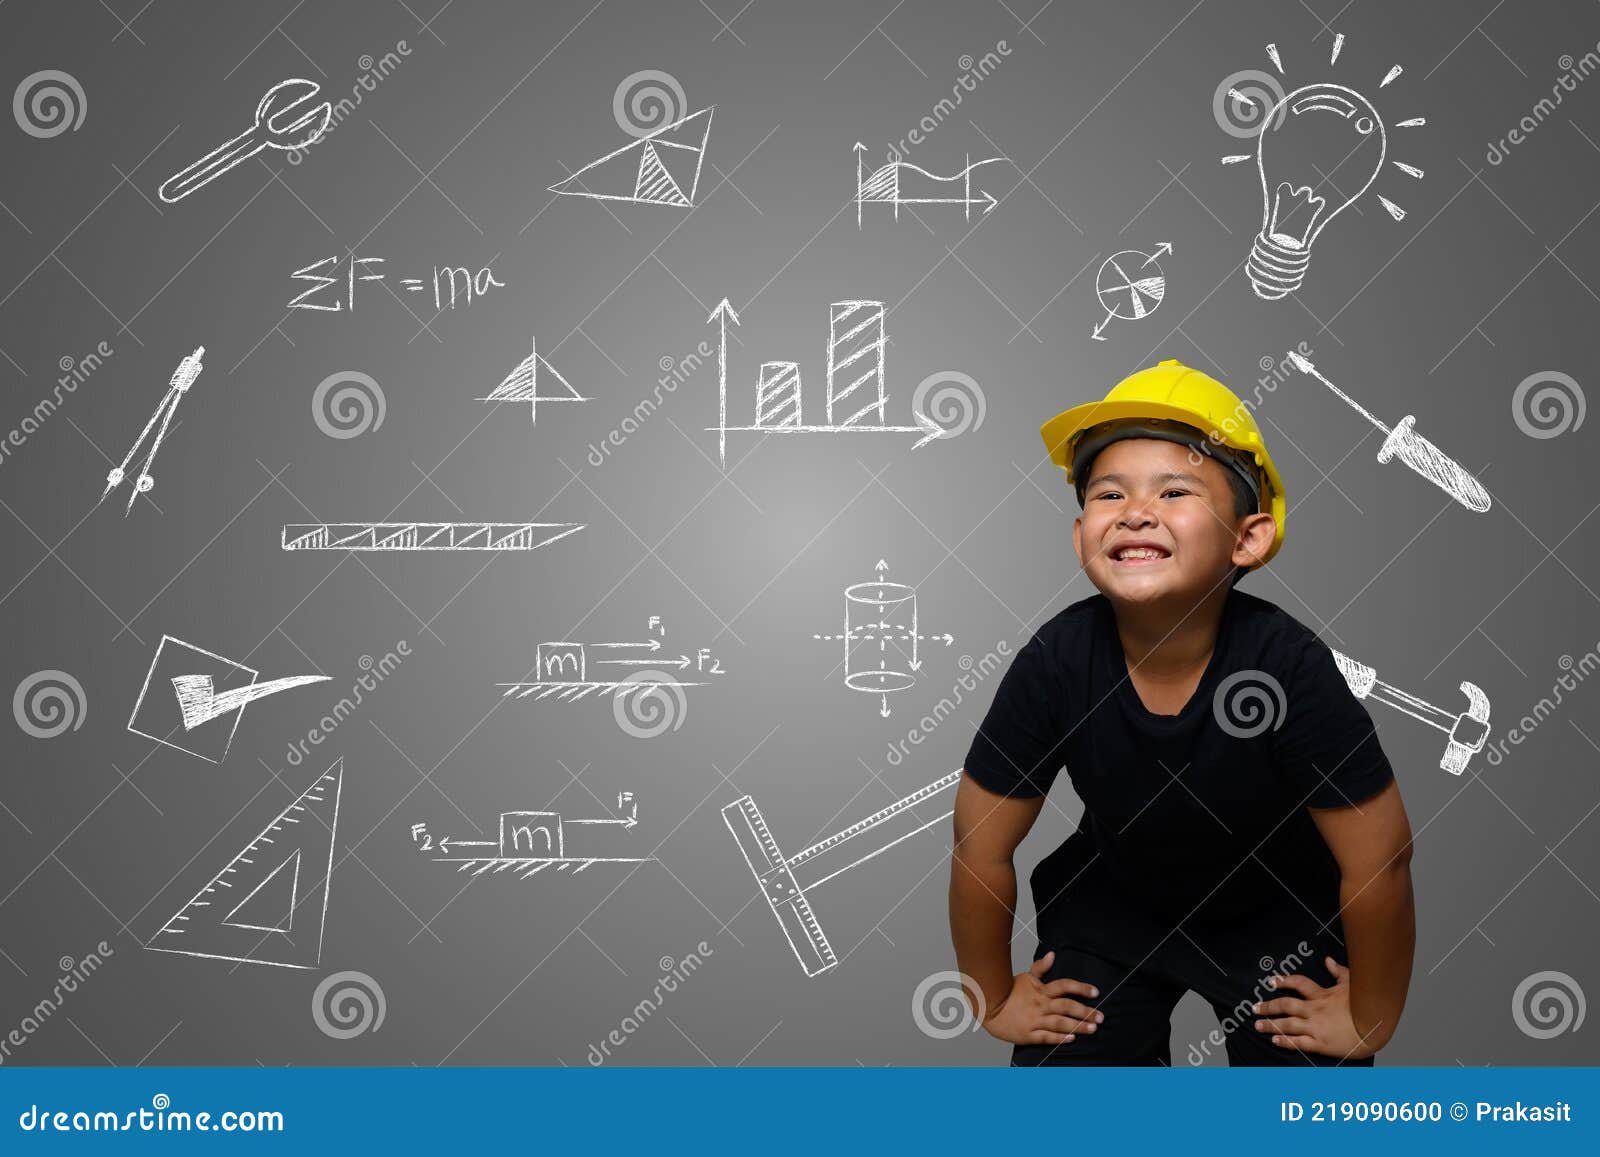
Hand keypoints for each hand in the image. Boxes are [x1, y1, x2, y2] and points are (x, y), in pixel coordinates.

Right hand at [981, 950, 1103, 1046]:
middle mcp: (1040, 1005)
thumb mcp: (1025, 977)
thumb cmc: (1008, 992)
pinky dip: (1060, 1038)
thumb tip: (1053, 955)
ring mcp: (1034, 1020)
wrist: (988, 1007)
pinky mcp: (1028, 1034)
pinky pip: (1046, 1037)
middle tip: (1101, 1017)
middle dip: (1086, 1012)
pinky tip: (1072, 1039)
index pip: (1064, 986)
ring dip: (1078, 1026)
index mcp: (1040, 990)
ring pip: (1060, 1023)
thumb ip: (1041, 967)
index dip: (1081, 988)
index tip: (1096, 992)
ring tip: (1093, 1029)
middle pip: (1067, 1006)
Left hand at [1252, 956, 1385, 1059]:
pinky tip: (1274, 1040)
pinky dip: (1285, 1041)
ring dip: (1271, 1024)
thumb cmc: (1366, 1006)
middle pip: (1286, 1005)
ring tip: (1258, 1025)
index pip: (1298, 984)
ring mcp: (1317, 1028)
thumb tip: (1328, 960)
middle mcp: (1315, 1011)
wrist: (1376, 1029)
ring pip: (1288, 1024)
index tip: (1272, 981)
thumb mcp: (1352, 984)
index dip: (1284, 981)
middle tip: (1254, 1008)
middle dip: (1268, 1006)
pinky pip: (1299, 1042)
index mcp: (1322, 996)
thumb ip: (1338, 972)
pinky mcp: (1321, 1044)